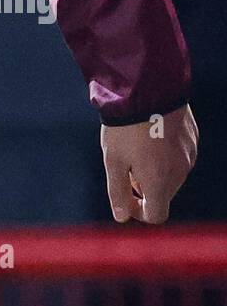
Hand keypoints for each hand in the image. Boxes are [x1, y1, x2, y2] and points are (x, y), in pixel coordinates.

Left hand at [101, 104, 197, 223]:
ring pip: (172, 173)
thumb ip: (118, 191)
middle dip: (144, 186)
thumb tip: (121, 217)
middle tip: (126, 165)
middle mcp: (180, 172)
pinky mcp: (192, 136)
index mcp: (160, 182)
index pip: (156, 215)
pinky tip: (149, 132)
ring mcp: (190, 153)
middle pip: (164, 193)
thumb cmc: (125, 127)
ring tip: (136, 145)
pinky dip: (164, 152)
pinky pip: (179, 153)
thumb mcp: (113, 160)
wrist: (146, 89)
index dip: (138, 211)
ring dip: (155, 169)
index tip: (124, 197)